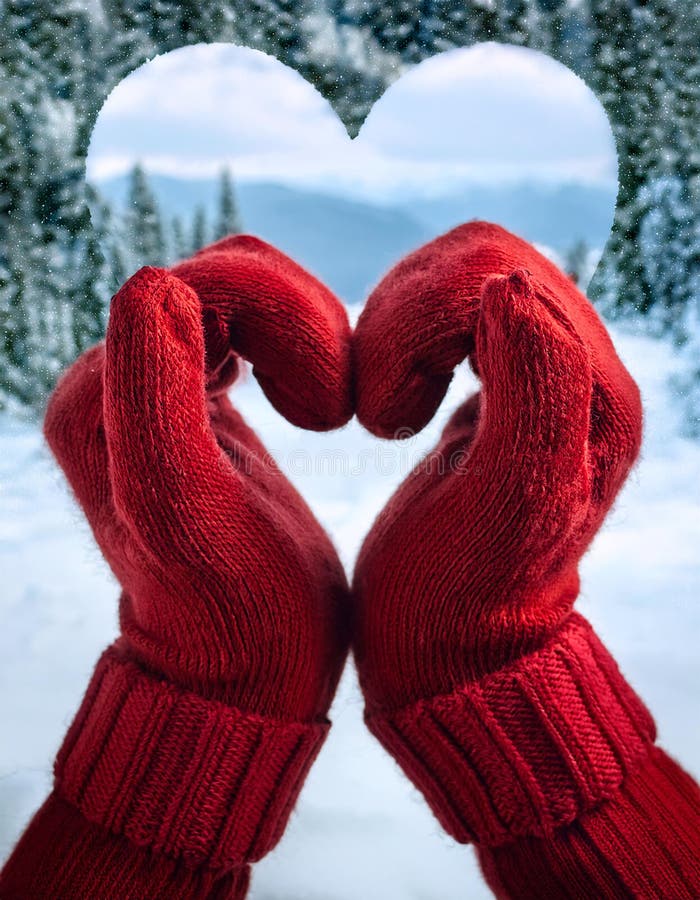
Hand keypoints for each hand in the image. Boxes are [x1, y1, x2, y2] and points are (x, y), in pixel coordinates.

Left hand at [45, 237, 352, 720]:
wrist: (249, 665)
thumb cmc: (235, 609)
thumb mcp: (187, 510)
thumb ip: (154, 399)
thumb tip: (156, 282)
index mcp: (97, 398)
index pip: (196, 285)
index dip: (283, 320)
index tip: (327, 409)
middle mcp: (115, 383)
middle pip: (223, 276)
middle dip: (301, 322)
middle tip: (336, 408)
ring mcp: (158, 388)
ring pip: (246, 291)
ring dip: (307, 334)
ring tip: (330, 409)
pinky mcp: (202, 401)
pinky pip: (254, 324)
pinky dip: (302, 345)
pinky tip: (315, 402)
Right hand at [353, 222, 642, 710]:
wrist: (453, 653)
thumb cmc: (461, 599)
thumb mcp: (507, 504)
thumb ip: (534, 388)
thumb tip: (505, 286)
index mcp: (592, 392)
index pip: (497, 271)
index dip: (413, 323)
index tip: (384, 419)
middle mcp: (579, 373)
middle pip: (479, 257)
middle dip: (401, 318)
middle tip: (381, 409)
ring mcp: (538, 377)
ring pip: (457, 277)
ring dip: (396, 329)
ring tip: (386, 411)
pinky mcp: (498, 389)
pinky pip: (445, 316)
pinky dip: (398, 341)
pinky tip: (394, 404)